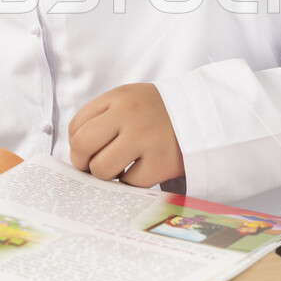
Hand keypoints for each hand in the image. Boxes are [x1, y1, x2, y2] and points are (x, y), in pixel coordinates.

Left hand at [67, 83, 184, 187]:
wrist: (203, 114)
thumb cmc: (158, 111)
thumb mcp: (129, 99)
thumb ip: (102, 117)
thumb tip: (77, 151)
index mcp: (118, 98)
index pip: (77, 125)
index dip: (76, 144)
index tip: (85, 153)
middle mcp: (129, 114)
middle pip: (83, 146)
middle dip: (82, 162)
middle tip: (91, 167)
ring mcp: (145, 138)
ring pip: (102, 168)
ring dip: (105, 174)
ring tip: (118, 168)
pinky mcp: (161, 162)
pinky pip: (129, 182)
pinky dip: (130, 181)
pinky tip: (139, 171)